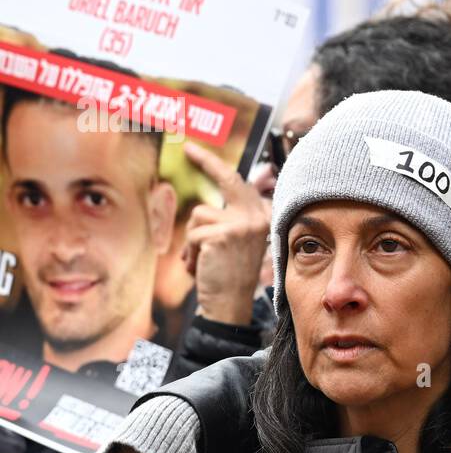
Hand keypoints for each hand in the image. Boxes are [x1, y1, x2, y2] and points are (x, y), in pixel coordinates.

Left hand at [182, 142, 269, 324]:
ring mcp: (242, 224)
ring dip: (192, 240)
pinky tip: (200, 268)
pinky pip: (193, 235)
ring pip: (199, 216)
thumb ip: (227, 220)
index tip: (194, 150)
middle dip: (207, 160)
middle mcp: (256, 217)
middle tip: (187, 147)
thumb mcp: (234, 242)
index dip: (215, 166)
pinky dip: (190, 253)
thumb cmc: (227, 276)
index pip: (238, 184)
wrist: (230, 305)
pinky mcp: (223, 235)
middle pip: (226, 179)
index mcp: (261, 217)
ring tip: (201, 261)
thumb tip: (205, 205)